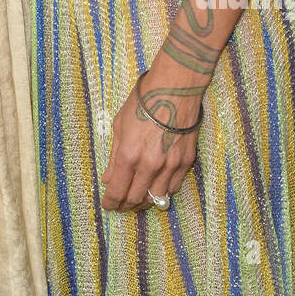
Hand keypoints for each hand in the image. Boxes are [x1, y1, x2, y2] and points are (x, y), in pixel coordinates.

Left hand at [100, 74, 202, 212]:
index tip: (108, 206)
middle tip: (120, 206)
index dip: (110, 203)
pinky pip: (174, 187)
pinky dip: (163, 191)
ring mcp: (170, 165)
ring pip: (157, 198)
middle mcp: (150, 165)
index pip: (117, 191)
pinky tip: (155, 187)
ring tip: (137, 201)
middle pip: (136, 199)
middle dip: (125, 206)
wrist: (175, 89)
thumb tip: (108, 178)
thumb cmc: (143, 102)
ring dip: (145, 202)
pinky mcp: (186, 162)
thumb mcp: (120, 126)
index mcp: (129, 155)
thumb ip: (114, 157)